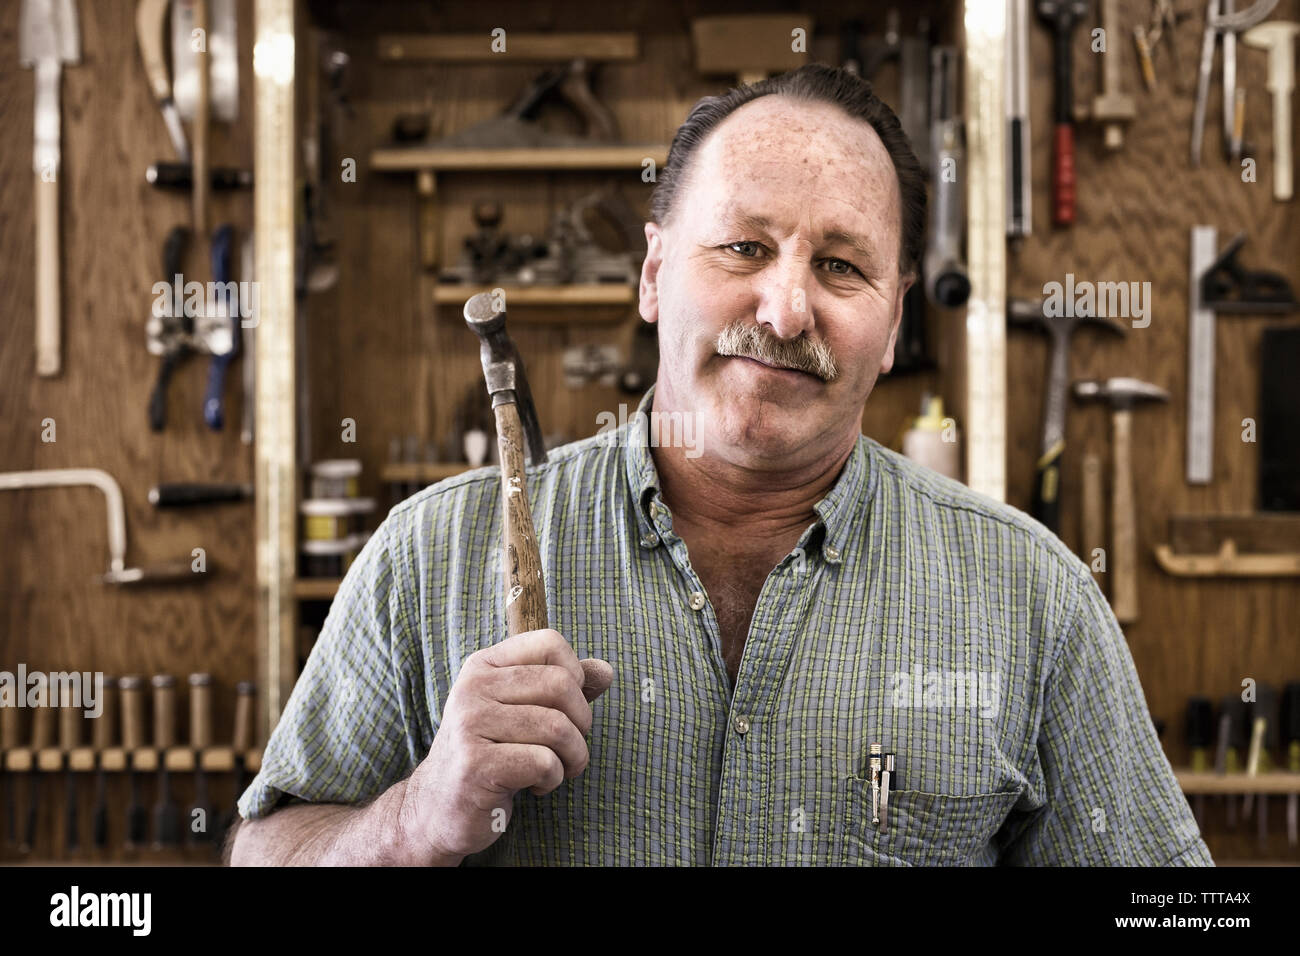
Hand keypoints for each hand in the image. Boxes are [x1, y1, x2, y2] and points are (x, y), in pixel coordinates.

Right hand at [400, 629, 613, 864]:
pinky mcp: (475, 764)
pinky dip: (553, 779)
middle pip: (561, 685)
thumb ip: (564, 688)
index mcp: (484, 666)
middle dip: (582, 722)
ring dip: (573, 757)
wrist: (437, 808)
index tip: (567, 707)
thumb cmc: (490, 754)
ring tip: (556, 769)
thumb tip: (607, 671)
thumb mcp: (521, 711)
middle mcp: (473, 688)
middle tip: (570, 746)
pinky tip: (534, 786)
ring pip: (558, 727)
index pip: (549, 643)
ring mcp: (470, 725)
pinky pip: (545, 762)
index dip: (575, 675)